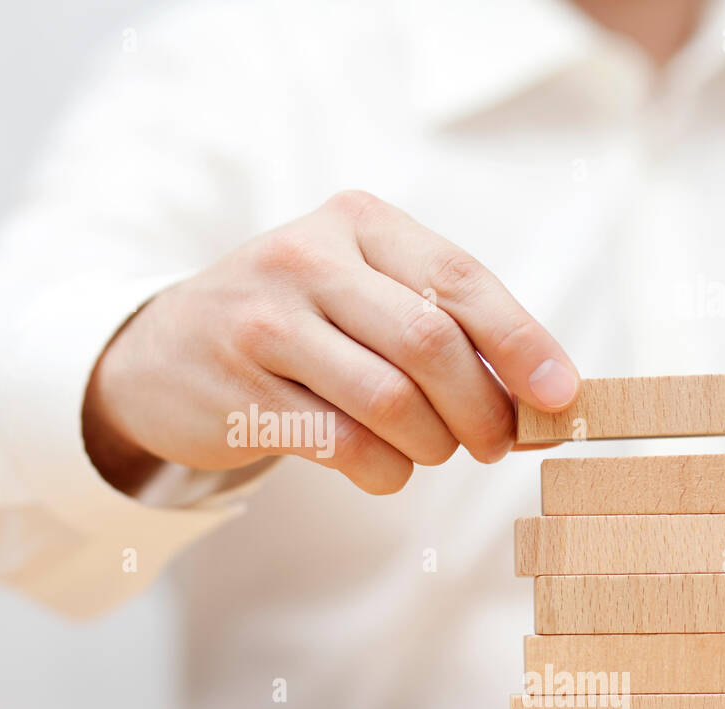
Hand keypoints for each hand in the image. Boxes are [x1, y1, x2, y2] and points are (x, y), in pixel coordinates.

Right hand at [82, 190, 579, 494]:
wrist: (164, 352)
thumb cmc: (291, 321)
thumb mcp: (355, 286)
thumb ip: (437, 317)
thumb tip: (539, 391)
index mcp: (355, 221)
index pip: (459, 280)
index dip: (521, 343)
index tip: (560, 397)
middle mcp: (307, 258)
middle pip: (430, 343)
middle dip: (482, 408)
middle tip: (495, 444)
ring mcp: (265, 324)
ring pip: (389, 401)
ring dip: (432, 446)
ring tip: (433, 452)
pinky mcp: (240, 391)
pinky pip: (343, 445)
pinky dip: (384, 471)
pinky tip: (384, 469)